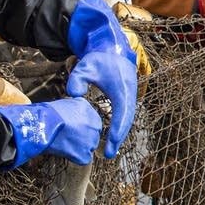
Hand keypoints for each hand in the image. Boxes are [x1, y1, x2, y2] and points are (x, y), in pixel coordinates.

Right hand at [0, 97, 105, 168]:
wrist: (31, 125)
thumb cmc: (36, 115)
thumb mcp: (56, 107)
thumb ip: (67, 112)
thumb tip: (67, 118)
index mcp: (86, 107)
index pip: (90, 122)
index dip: (77, 129)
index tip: (65, 130)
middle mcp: (93, 120)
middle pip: (90, 136)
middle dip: (78, 140)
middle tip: (61, 138)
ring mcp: (90, 138)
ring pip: (86, 148)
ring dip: (74, 149)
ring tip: (59, 143)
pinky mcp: (84, 153)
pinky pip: (82, 160)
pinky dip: (71, 159)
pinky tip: (61, 152)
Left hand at [61, 0, 137, 156]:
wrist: (112, 49)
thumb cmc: (100, 59)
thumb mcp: (86, 66)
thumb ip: (77, 80)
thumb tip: (74, 94)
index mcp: (123, 91)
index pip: (122, 117)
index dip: (116, 133)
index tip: (110, 147)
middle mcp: (130, 96)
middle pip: (127, 122)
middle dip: (118, 139)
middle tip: (108, 155)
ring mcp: (130, 97)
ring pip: (126, 119)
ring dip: (119, 134)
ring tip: (110, 149)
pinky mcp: (126, 97)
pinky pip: (124, 115)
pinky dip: (119, 126)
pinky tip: (111, 135)